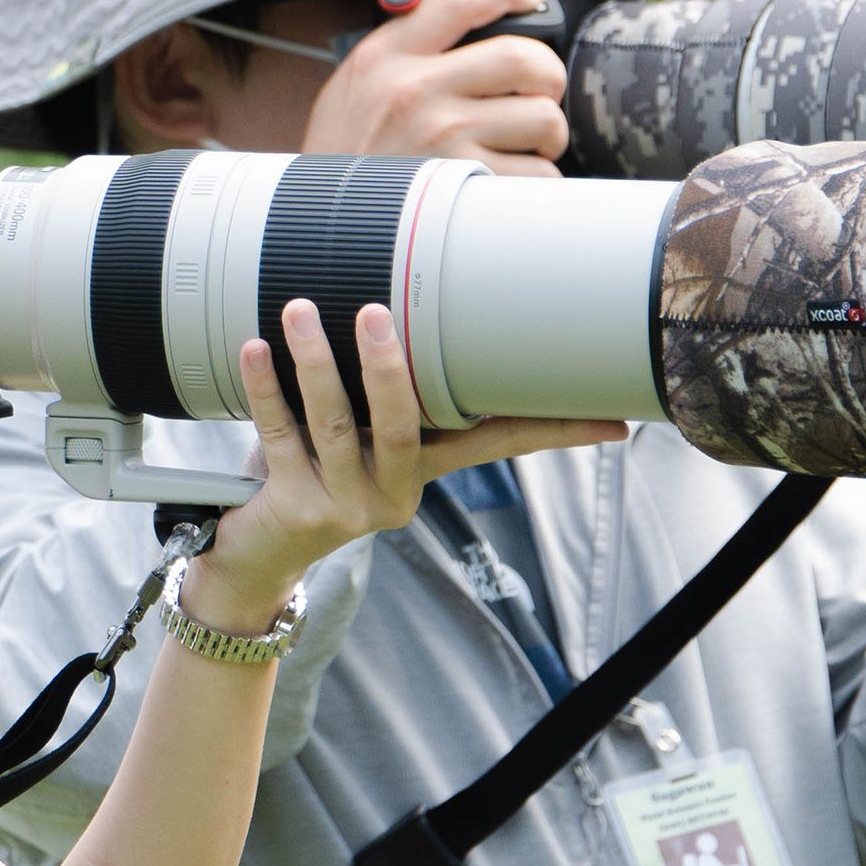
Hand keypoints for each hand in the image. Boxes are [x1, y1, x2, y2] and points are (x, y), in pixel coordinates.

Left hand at [180, 298, 623, 632]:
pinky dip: (264, 388)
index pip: (498, 445)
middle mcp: (392, 493)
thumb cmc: (315, 474)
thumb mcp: (362, 439)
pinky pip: (279, 435)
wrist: (258, 558)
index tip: (611, 419)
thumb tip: (407, 308)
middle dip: (392, 364)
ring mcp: (343, 504)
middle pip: (406, 424)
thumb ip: (386, 395)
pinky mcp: (294, 507)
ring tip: (301, 309)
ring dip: (316, 360)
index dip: (554, 432)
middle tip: (380, 309)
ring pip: (334, 422)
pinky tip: (254, 349)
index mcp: (422, 474)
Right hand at [300, 0, 570, 176]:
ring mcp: (442, 139)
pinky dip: (536, 180)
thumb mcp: (353, 88)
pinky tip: (507, 182)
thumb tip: (471, 26)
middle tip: (540, 94)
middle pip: (524, 58)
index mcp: (386, 57)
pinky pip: (537, 174)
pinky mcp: (463, 185)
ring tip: (524, 146)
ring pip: (542, 118)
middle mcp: (415, 91)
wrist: (318, 232)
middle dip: (548, 76)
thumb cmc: (343, 160)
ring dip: (547, 135)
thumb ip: (404, 53)